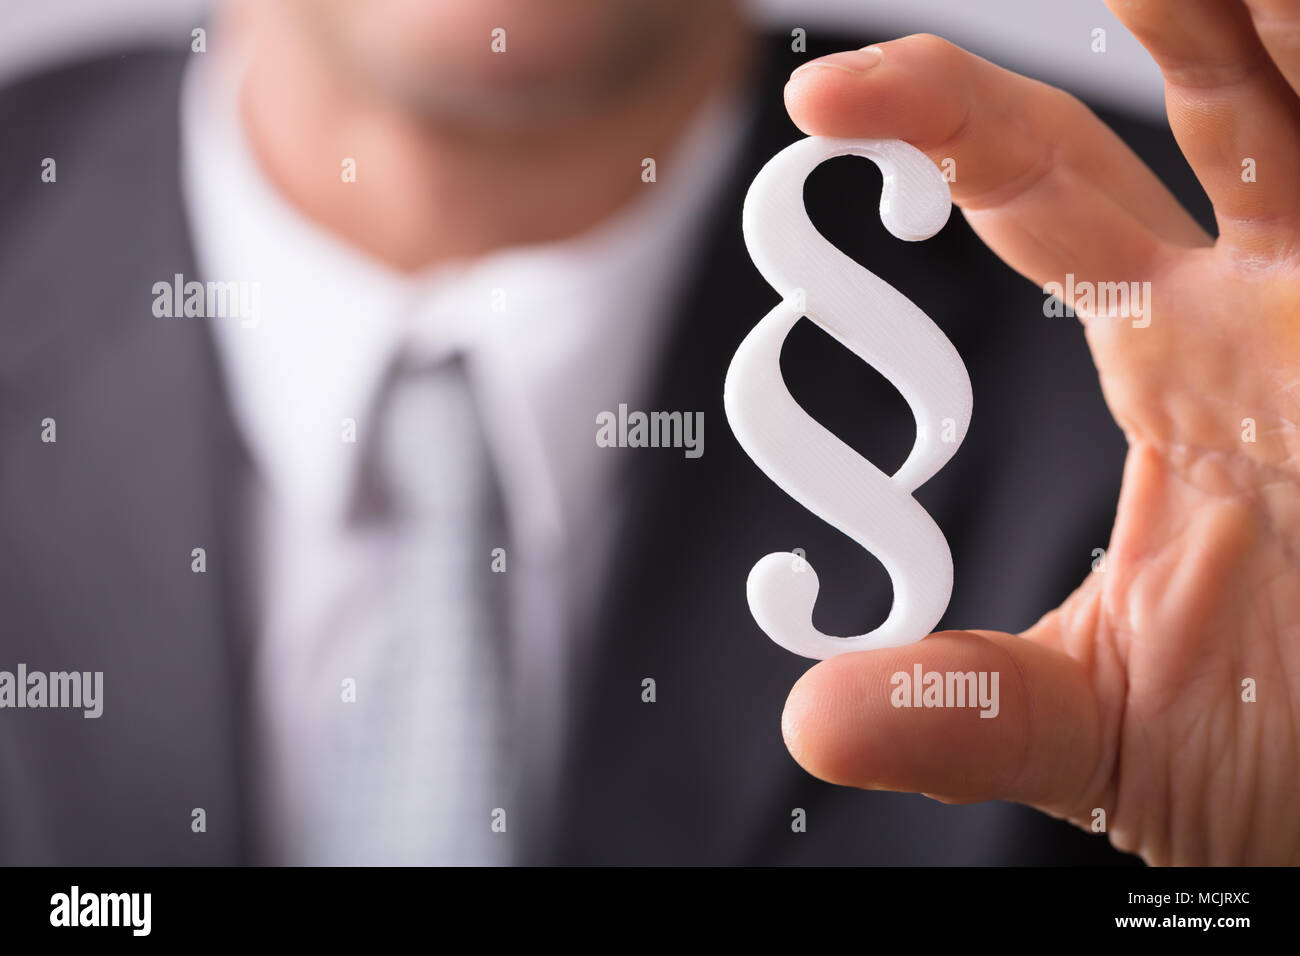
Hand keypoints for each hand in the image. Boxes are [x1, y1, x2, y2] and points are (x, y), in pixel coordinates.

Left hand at [779, 1, 1299, 864]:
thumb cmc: (1288, 752)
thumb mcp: (1111, 727)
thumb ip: (971, 705)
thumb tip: (817, 720)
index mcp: (1177, 357)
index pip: (1036, 191)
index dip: (937, 123)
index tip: (820, 100)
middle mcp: (1278, 302)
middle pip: (1207, 98)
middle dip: (1164, 8)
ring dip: (1277, 27)